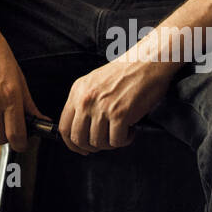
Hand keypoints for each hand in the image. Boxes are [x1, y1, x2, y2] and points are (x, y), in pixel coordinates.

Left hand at [58, 57, 174, 154]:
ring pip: (98, 143)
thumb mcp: (94, 82)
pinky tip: (131, 131)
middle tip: (104, 144)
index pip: (64, 127)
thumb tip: (81, 128)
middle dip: (91, 147)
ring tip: (121, 132)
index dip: (72, 144)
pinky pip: (116, 141)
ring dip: (111, 144)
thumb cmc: (125, 72)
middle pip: (78, 138)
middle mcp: (86, 100)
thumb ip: (84, 101)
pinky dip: (125, 141)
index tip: (81, 149)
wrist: (147, 62)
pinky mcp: (120, 114)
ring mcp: (102, 107)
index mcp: (77, 91)